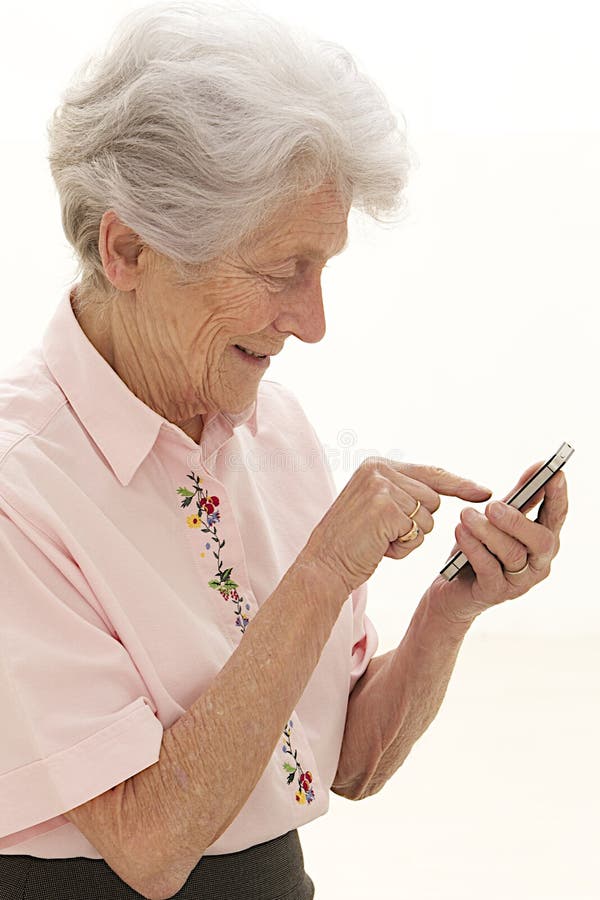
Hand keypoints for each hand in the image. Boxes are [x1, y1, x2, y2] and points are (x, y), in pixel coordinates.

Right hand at [301, 456, 491, 595]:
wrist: (323, 565)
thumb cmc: (352, 542)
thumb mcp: (376, 507)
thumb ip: (403, 493)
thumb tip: (442, 494)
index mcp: (377, 465)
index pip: (430, 472)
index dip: (459, 484)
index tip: (484, 492)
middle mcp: (379, 471)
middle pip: (433, 498)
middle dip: (418, 523)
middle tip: (384, 533)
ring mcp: (382, 488)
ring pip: (429, 518)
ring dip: (411, 537)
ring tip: (380, 540)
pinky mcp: (386, 509)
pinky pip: (418, 533)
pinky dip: (404, 548)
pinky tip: (379, 547)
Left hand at [425, 460, 568, 625]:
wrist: (451, 590)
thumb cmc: (478, 550)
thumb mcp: (496, 521)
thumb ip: (518, 497)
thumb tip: (539, 467)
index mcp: (542, 541)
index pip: (556, 516)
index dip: (558, 496)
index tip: (555, 474)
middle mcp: (537, 563)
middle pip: (541, 540)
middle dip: (517, 521)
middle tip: (492, 506)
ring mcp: (519, 581)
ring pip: (512, 553)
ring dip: (486, 531)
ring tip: (465, 515)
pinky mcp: (495, 593)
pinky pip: (488, 568)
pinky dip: (473, 547)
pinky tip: (460, 532)